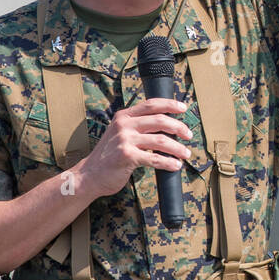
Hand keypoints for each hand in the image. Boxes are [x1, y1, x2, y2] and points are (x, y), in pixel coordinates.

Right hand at [77, 98, 194, 196]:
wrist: (89, 175)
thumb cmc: (109, 155)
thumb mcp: (120, 133)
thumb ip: (138, 126)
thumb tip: (168, 125)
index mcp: (123, 116)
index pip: (151, 104)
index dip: (170, 104)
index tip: (184, 108)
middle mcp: (124, 125)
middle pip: (160, 121)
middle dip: (179, 127)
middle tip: (189, 135)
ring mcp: (125, 140)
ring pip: (161, 141)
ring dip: (177, 148)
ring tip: (186, 154)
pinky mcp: (127, 156)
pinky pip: (155, 158)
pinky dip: (168, 163)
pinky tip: (175, 166)